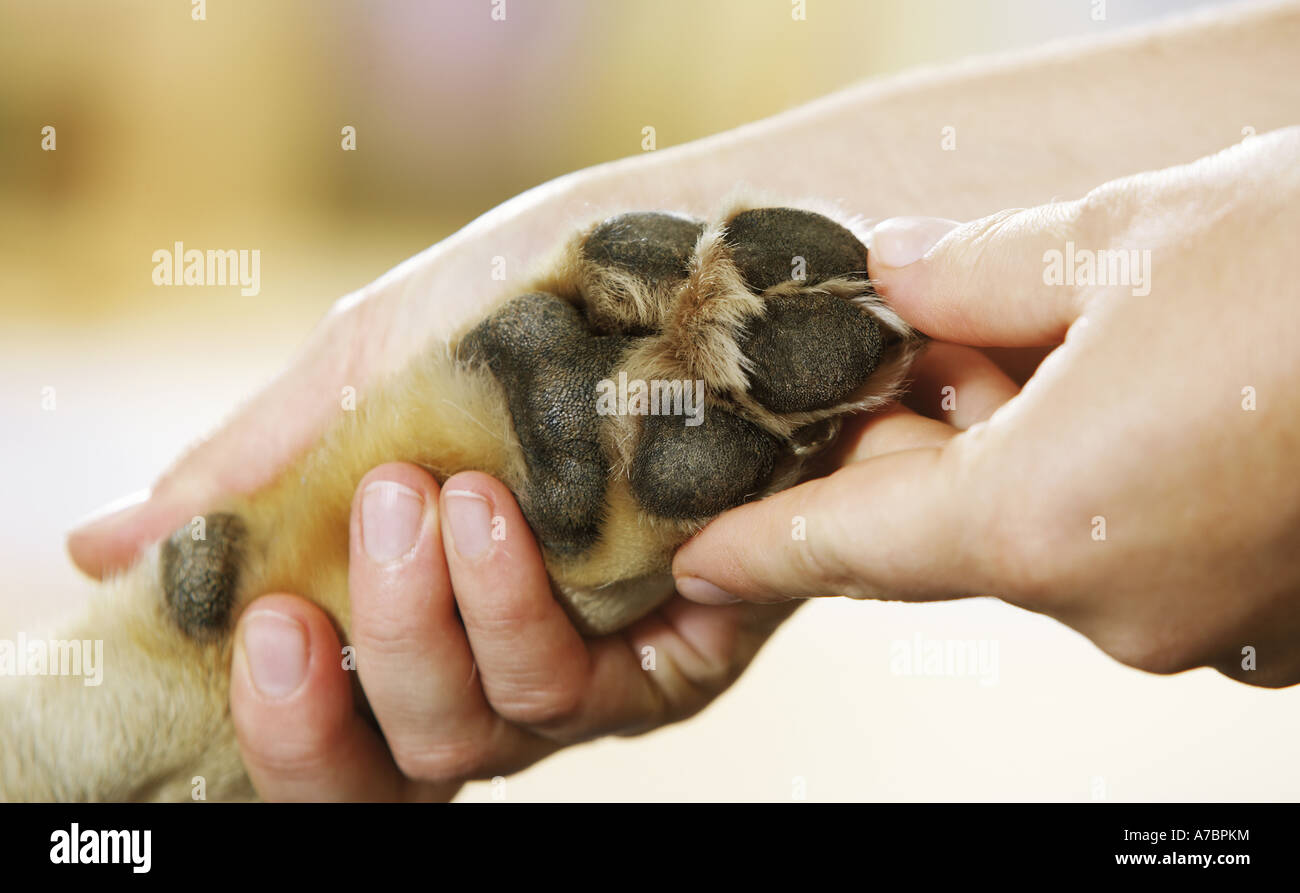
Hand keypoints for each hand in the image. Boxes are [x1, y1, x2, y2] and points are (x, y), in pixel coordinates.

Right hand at [63, 166, 795, 798]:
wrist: (686, 244)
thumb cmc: (527, 300)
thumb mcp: (376, 369)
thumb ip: (260, 470)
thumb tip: (97, 550)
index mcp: (407, 619)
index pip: (325, 731)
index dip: (276, 717)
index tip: (253, 616)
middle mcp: (489, 667)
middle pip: (397, 764)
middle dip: (345, 678)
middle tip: (330, 552)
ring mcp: (582, 671)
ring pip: (478, 732)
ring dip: (425, 626)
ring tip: (423, 496)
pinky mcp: (672, 659)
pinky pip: (580, 693)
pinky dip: (516, 610)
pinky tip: (495, 514)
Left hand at [674, 127, 1299, 687]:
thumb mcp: (1123, 238)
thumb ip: (971, 273)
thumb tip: (887, 278)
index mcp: (1046, 518)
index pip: (847, 546)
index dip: (757, 548)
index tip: (694, 563)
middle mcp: (1111, 604)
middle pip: (942, 537)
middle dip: (908, 455)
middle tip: (904, 357)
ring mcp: (1196, 628)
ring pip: (1042, 542)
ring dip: (1014, 459)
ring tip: (1053, 349)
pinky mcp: (1264, 623)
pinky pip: (1130, 555)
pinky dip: (1100, 489)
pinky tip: (1143, 402)